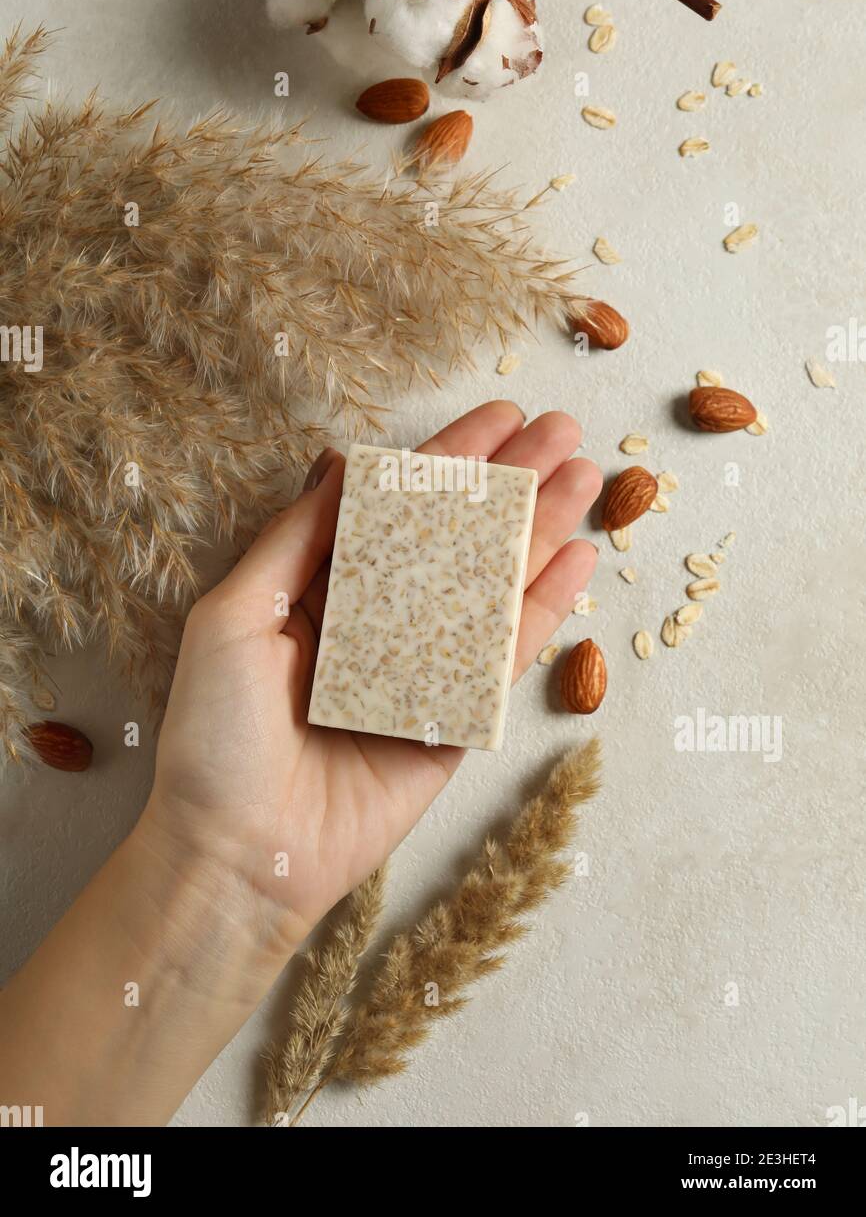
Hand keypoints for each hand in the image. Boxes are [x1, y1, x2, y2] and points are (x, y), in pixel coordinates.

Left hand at [142, 402, 601, 955]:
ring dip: (539, 531)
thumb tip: (342, 461)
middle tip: (563, 431)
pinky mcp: (453, 721)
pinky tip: (576, 559)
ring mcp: (421, 668)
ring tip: (586, 477)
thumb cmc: (217, 736)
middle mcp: (377, 619)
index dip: (448, 460)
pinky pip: (505, 655)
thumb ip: (295, 540)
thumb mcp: (233, 617)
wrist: (240, 854)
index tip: (499, 417)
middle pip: (455, 536)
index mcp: (320, 588)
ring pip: (491, 584)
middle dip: (509, 482)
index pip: (396, 507)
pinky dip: (543, 607)